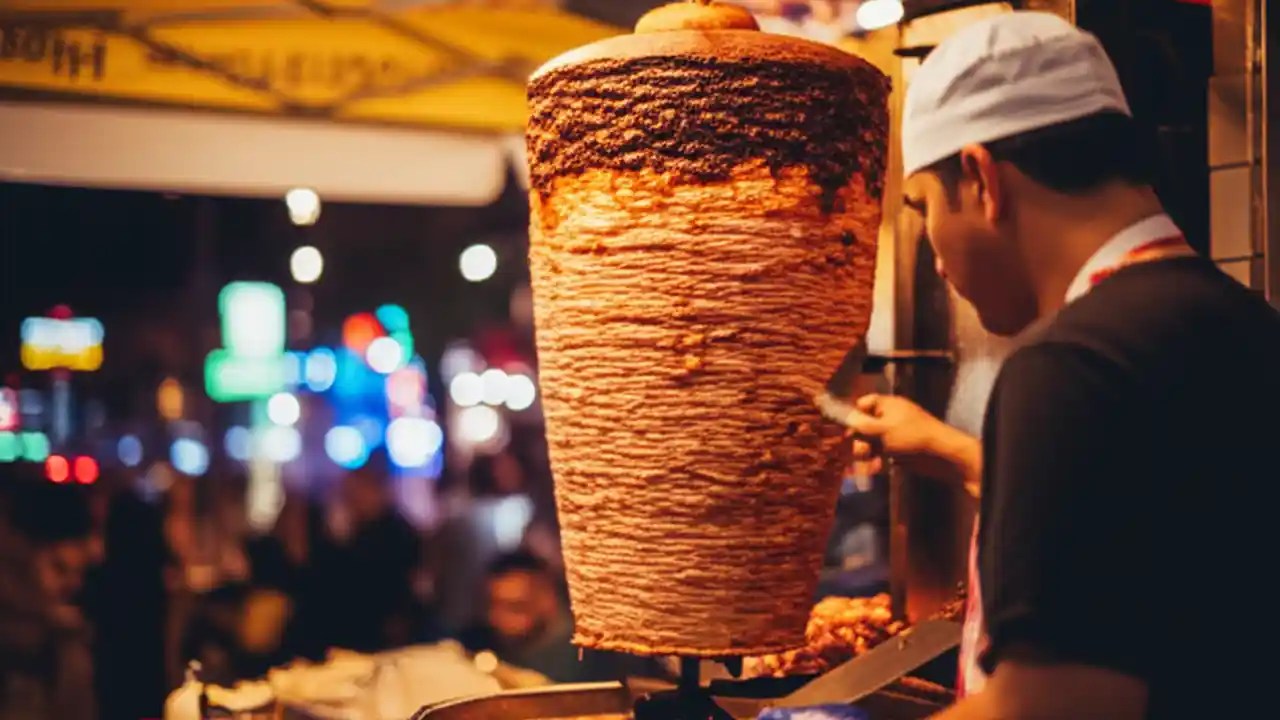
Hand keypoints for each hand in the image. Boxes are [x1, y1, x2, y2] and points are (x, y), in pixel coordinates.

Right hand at [847, 394, 980, 494]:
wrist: (941, 455)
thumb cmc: (911, 436)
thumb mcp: (882, 429)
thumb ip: (861, 424)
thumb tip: (845, 416)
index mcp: (887, 405)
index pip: (864, 404)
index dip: (853, 415)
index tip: (845, 428)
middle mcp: (889, 417)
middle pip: (864, 426)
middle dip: (859, 440)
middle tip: (858, 452)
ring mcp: (894, 435)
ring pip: (871, 443)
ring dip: (866, 454)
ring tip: (868, 464)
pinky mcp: (898, 451)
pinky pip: (881, 454)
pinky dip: (876, 461)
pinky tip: (876, 469)